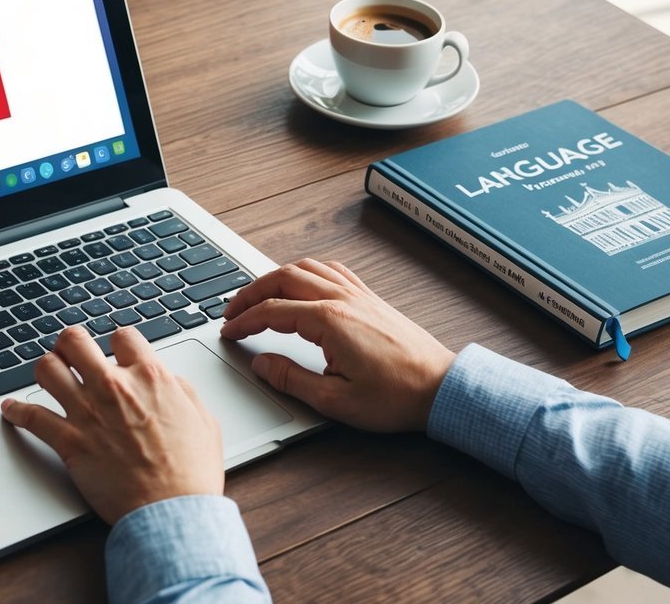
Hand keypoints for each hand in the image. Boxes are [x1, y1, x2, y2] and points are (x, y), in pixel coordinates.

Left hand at [0, 326, 223, 523]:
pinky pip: (31, 417)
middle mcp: (114, 387)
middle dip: (70, 344)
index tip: (112, 351)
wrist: (172, 510)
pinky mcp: (69, 441)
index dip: (116, 342)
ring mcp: (87, 412)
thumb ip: (181, 391)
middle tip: (70, 354)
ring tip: (48, 375)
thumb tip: (166, 381)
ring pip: (47, 369)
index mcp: (150, 377)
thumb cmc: (190, 472)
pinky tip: (10, 410)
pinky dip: (16, 412)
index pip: (122, 335)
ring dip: (46, 369)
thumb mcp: (202, 419)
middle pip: (75, 341)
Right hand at [220, 259, 454, 431]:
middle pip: (283, 278)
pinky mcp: (371, 299)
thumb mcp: (334, 401)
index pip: (272, 311)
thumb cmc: (396, 397)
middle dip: (251, 291)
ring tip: (259, 294)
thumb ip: (291, 379)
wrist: (441, 388)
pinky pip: (332, 270)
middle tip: (233, 310)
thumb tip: (262, 364)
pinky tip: (302, 282)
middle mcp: (342, 299)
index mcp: (329, 321)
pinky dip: (307, 271)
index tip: (228, 332)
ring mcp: (358, 295)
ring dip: (276, 276)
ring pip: (307, 268)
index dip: (244, 321)